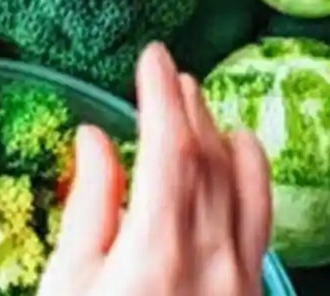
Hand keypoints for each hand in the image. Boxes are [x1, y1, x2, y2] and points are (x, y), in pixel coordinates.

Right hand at [39, 43, 272, 295]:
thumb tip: (95, 139)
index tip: (152, 57)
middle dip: (189, 110)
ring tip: (199, 105)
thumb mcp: (68, 282)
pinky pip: (261, 219)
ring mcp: (242, 278)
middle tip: (171, 76)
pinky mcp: (252, 292)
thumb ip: (88, 207)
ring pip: (242, 187)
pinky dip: (253, 175)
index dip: (162, 95)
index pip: (170, 149)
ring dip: (221, 136)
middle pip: (209, 162)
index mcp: (157, 248)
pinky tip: (243, 155)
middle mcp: (212, 258)